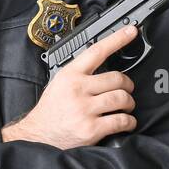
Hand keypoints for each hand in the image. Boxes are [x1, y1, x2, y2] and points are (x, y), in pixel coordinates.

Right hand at [1, 24, 138, 149]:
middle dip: (127, 85)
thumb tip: (104, 65)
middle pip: (117, 78)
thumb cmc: (50, 111)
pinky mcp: (91, 129)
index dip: (117, 39)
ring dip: (129, 103)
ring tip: (125, 106)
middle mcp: (78, 90)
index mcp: (70, 75)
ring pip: (122, 98)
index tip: (131, 32)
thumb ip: (79, 74)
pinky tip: (126, 122)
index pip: (97, 51)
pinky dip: (129, 121)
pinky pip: (121, 120)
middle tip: (126, 90)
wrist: (37, 136)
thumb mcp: (59, 83)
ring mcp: (85, 109)